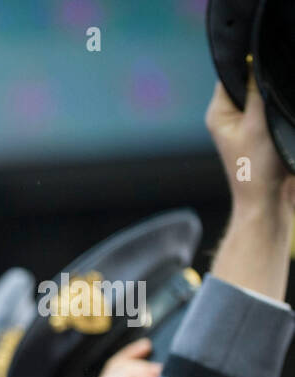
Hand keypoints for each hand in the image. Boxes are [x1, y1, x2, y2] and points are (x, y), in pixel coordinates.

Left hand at [206, 78, 294, 300]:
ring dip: (274, 90)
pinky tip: (286, 102)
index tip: (268, 48)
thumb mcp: (258, 124)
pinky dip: (279, 102)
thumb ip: (258, 91)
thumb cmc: (256, 169)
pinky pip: (271, 107)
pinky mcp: (262, 131)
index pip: (231, 74)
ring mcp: (246, 123)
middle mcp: (229, 116)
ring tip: (284, 87)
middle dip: (264, 73)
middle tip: (282, 68)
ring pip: (262, 93)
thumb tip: (257, 60)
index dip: (248, 60)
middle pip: (248, 81)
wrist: (269, 201)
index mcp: (218, 113)